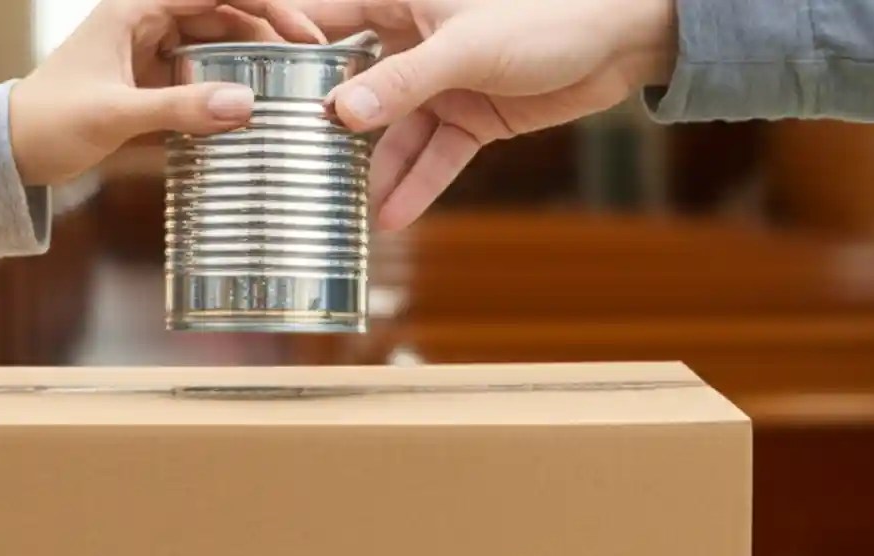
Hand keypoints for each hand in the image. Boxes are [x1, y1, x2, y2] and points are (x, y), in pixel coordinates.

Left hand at [9, 0, 324, 185]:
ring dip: (253, 63)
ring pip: (219, 47)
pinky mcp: (155, 84)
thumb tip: (246, 105)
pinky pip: (205, 78)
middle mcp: (148, 22)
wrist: (11, 153)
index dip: (265, 3)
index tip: (303, 30)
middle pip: (225, 14)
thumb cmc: (47, 121)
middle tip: (310, 65)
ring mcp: (153, 53)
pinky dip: (231, 91)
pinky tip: (256, 111)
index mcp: (135, 9)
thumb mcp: (115, 113)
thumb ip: (180, 108)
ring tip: (292, 87)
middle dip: (269, 34)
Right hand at [299, 0, 676, 229]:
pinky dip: (418, 184)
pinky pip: (435, 154)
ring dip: (375, 171)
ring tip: (342, 212)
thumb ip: (402, 82)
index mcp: (400, 1)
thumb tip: (340, 113)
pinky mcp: (471, 116)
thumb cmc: (547, 15)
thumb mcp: (465, 48)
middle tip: (289, 166)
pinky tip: (393, 216)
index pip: (325, 20)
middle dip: (326, 127)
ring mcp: (441, 82)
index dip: (288, 50)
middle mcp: (412, 40)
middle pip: (354, 86)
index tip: (251, 88)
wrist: (622, 40)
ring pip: (395, 132)